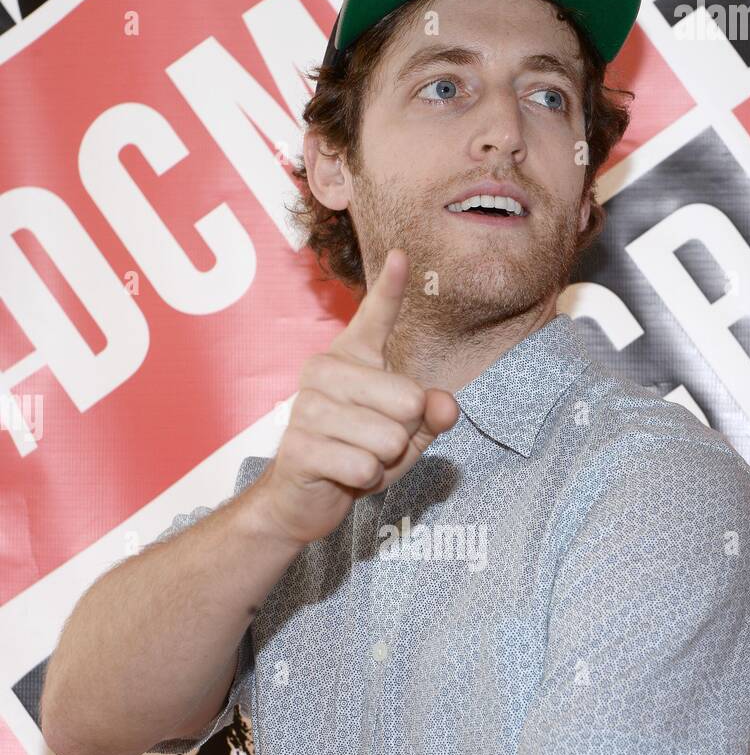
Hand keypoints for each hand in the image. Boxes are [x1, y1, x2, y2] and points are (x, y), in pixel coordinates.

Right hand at [257, 249, 459, 548]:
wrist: (302, 500)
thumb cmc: (356, 456)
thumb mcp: (405, 436)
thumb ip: (432, 415)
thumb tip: (445, 404)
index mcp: (349, 359)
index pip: (374, 318)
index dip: (390, 289)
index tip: (403, 255)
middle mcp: (322, 372)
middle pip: (408, 399)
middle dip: (405, 434)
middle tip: (375, 444)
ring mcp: (306, 408)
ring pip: (388, 438)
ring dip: (384, 462)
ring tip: (359, 460)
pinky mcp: (298, 447)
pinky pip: (364, 467)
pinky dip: (365, 481)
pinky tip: (344, 478)